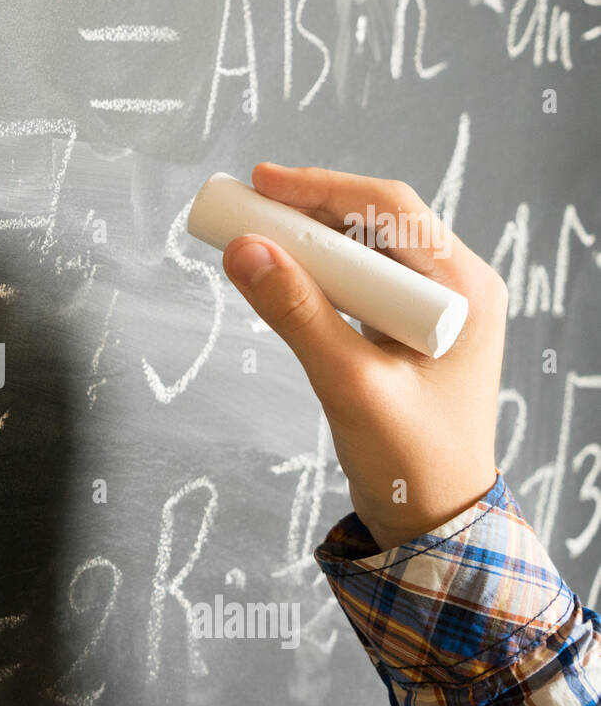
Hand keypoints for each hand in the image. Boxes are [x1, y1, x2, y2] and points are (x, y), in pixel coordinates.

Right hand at [221, 163, 508, 551]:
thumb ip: (296, 313)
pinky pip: (363, 281)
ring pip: (366, 248)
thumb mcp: (348, 383)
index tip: (259, 184)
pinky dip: (320, 272)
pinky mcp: (412, 329)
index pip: (388, 208)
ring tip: (255, 235)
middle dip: (308, 208)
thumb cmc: (409, 461)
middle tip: (245, 205)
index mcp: (463, 287)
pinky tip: (284, 275)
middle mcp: (458, 286)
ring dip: (310, 239)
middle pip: (377, 219)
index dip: (319, 189)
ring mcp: (436, 307)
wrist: (435, 521)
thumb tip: (243, 250)